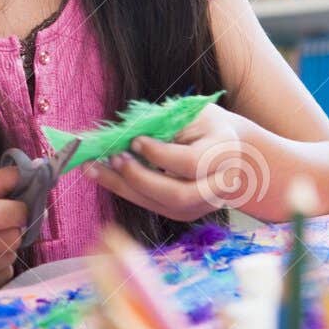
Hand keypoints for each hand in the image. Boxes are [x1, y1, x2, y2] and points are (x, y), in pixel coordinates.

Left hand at [87, 104, 266, 220]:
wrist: (233, 152)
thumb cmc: (207, 126)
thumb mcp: (191, 114)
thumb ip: (163, 124)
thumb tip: (123, 134)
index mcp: (224, 153)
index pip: (191, 162)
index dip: (160, 154)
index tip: (135, 140)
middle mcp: (219, 186)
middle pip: (177, 194)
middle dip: (139, 177)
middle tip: (113, 158)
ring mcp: (204, 205)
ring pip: (160, 205)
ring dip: (122, 187)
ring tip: (95, 168)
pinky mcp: (187, 214)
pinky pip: (152, 206)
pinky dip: (126, 190)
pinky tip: (105, 175)